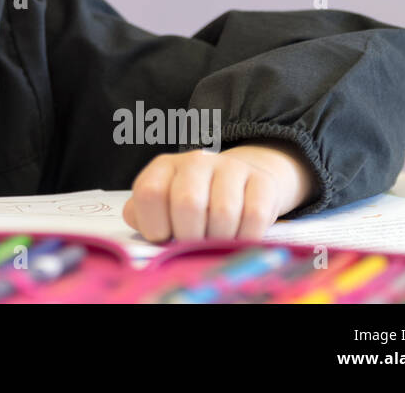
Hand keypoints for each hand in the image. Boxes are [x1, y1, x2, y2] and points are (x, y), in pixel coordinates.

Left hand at [121, 140, 319, 242]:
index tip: (163, 237)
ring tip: (215, 240)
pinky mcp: (261, 181)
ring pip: (223, 213)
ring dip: (218, 239)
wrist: (240, 183)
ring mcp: (230, 167)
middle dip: (189, 236)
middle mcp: (195, 161)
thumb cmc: (193, 203)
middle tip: (193, 243)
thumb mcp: (161, 206)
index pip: (149, 193)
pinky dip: (245, 237)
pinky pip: (254, 217)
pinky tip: (238, 236)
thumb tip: (144, 228)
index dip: (154, 225)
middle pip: (187, 203)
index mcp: (164, 167)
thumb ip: (142, 216)